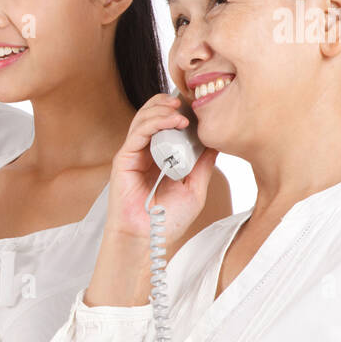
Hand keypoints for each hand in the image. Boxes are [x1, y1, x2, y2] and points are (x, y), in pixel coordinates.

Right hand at [104, 92, 219, 247]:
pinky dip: (155, 122)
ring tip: (182, 111)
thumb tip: (216, 141)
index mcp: (161, 157)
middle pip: (153, 114)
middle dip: (171, 103)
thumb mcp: (195, 188)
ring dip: (163, 109)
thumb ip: (203, 165)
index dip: (182, 110)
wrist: (149, 239)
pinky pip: (138, 132)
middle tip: (190, 102)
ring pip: (144, 117)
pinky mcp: (124, 159)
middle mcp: (145, 152)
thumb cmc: (168, 221)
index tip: (200, 105)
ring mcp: (134, 154)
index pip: (168, 124)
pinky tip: (174, 122)